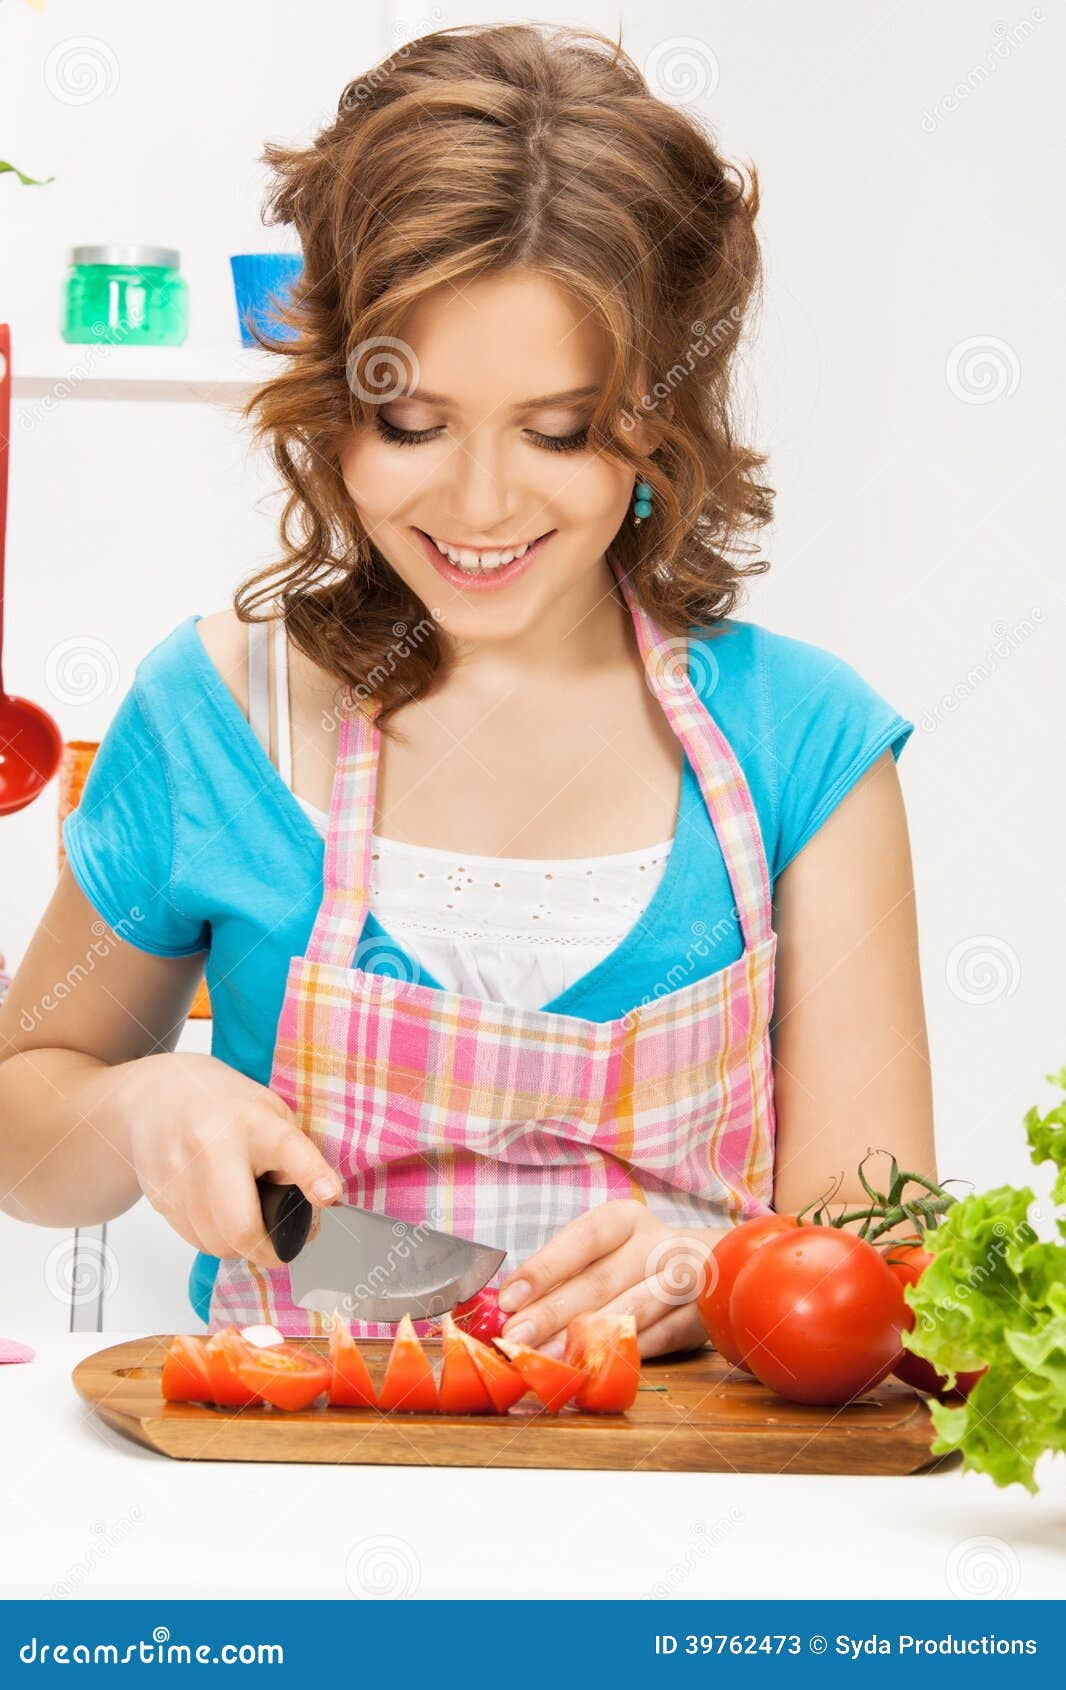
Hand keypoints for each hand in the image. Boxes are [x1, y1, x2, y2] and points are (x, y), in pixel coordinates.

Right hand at [119, 1051, 342, 1270]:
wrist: (157, 1095)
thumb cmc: (223, 1105)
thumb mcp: (270, 1111)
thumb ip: (293, 1154)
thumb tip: (314, 1203)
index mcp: (251, 1122)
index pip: (286, 1149)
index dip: (311, 1174)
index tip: (328, 1194)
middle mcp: (212, 1147)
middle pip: (240, 1226)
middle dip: (268, 1250)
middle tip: (281, 1249)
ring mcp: (179, 1175)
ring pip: (216, 1243)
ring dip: (239, 1246)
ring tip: (247, 1219)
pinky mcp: (159, 1197)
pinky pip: (194, 1240)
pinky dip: (213, 1238)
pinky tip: (219, 1215)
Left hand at [496, 1198, 724, 1359]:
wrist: (716, 1267)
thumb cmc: (637, 1260)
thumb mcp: (606, 1251)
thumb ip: (564, 1274)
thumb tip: (508, 1307)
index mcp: (626, 1220)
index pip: (583, 1239)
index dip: (545, 1268)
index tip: (508, 1297)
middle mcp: (658, 1244)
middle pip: (601, 1279)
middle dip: (554, 1312)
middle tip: (516, 1338)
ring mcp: (685, 1281)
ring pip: (631, 1311)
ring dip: (584, 1339)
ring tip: (547, 1358)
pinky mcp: (699, 1318)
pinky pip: (657, 1340)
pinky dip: (621, 1355)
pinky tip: (589, 1370)